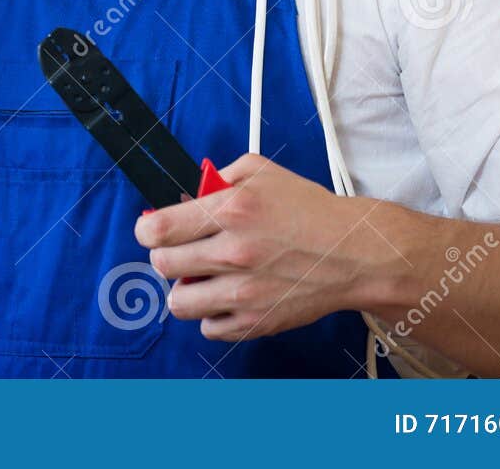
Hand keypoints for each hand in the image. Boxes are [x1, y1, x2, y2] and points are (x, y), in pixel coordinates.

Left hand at [134, 153, 392, 341]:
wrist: (353, 253)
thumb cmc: (309, 209)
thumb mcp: (260, 171)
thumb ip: (216, 176)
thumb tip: (183, 196)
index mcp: (231, 211)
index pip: (157, 230)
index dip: (146, 230)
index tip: (152, 230)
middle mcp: (233, 253)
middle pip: (162, 265)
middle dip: (167, 255)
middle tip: (183, 250)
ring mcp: (244, 293)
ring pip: (178, 302)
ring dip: (184, 288)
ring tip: (203, 277)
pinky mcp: (255, 322)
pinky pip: (208, 328)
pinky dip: (212, 314)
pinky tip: (227, 296)